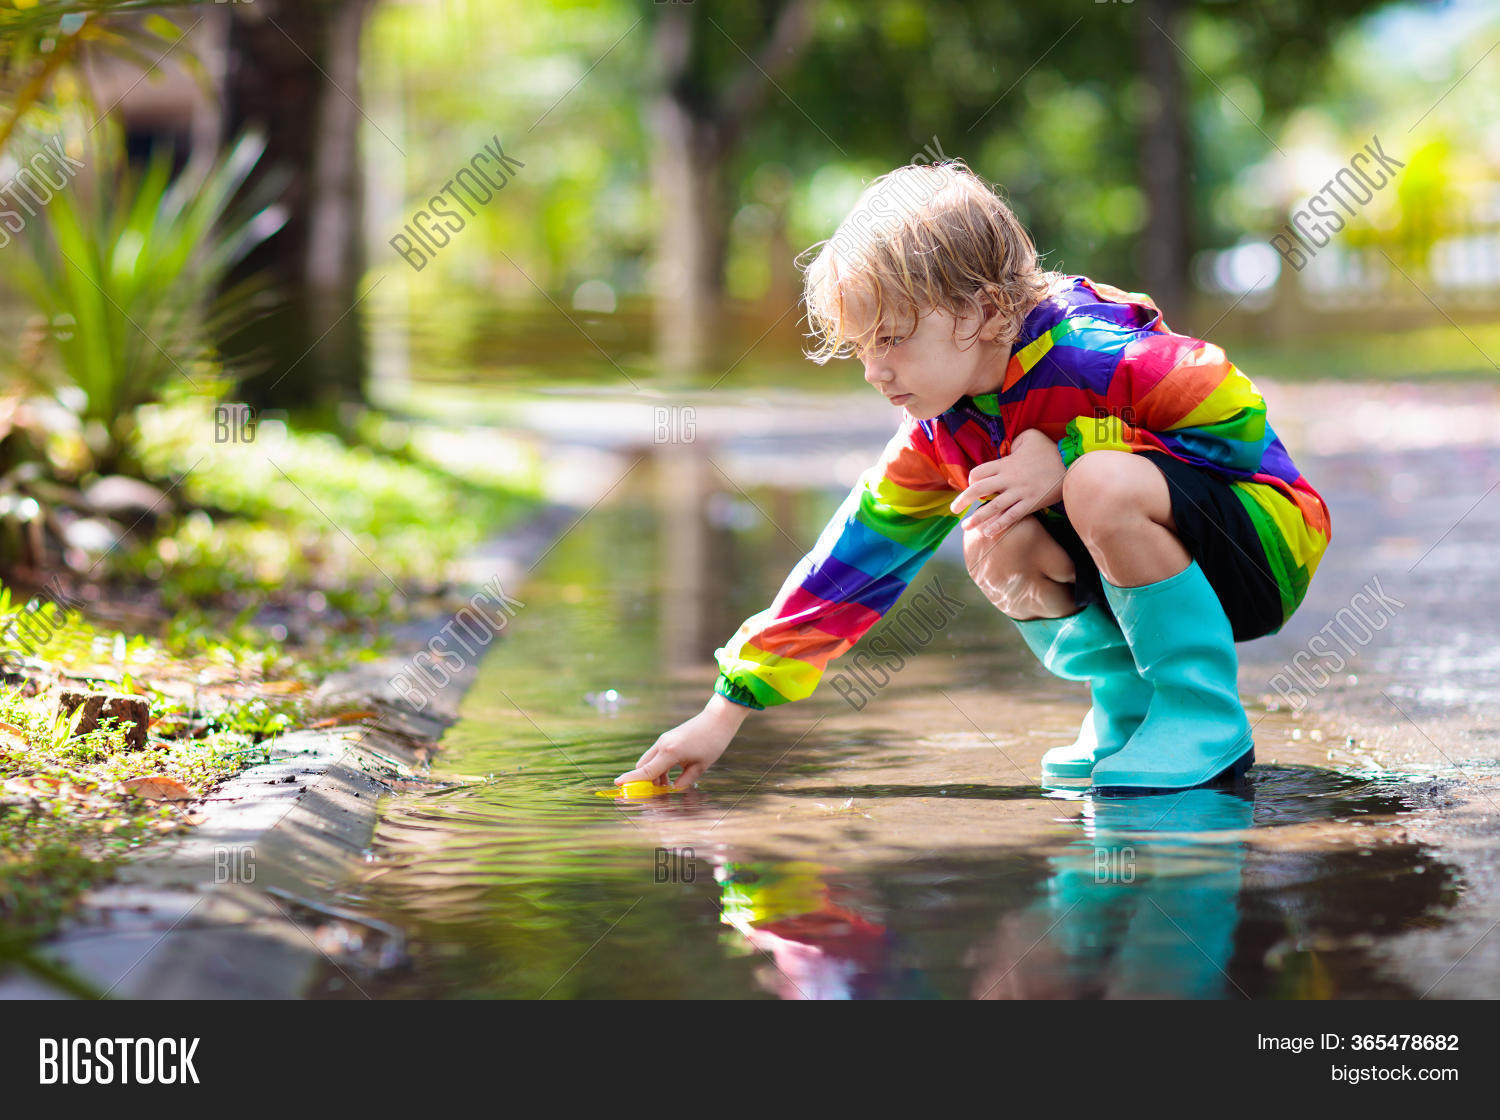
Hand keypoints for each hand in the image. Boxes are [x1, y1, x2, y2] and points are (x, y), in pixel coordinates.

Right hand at [615, 693, 750, 789]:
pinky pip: (656, 755)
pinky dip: (658, 767)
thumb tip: (673, 788)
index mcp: (670, 752)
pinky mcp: (668, 738)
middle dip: (643, 781)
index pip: (646, 770)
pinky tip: (670, 775)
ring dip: (652, 775)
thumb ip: (685, 780)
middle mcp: (663, 745)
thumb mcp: (701, 766)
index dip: (631, 779)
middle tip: (654, 794)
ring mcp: (664, 740)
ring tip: (668, 786)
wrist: (718, 719)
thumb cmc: (713, 742)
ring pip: (648, 761)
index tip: (617, 783)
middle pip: (643, 766)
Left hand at [949, 428, 1065, 538]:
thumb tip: (1007, 447)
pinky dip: (999, 525)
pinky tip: (988, 533)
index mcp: (1006, 462)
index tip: (972, 486)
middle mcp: (1009, 478)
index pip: (978, 473)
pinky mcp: (1031, 503)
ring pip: (993, 507)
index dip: (971, 480)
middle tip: (954, 509)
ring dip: (977, 518)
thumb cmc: (1050, 449)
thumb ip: (1015, 441)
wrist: (1072, 463)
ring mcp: (1020, 492)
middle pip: (978, 489)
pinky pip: (1012, 516)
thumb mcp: (1031, 436)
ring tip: (966, 527)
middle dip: (963, 500)